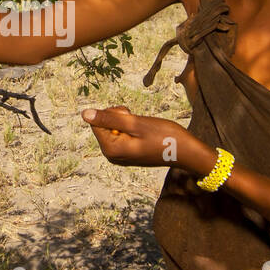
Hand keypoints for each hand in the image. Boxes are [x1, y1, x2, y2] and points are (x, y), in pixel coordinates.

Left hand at [80, 106, 204, 170]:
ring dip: (126, 122)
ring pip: (113, 128)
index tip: (130, 116)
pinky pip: (121, 135)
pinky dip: (131, 129)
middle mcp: (112, 155)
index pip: (96, 121)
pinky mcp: (127, 154)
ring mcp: (120, 156)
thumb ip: (109, 118)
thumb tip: (84, 114)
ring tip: (144, 128)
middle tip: (138, 122)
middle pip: (103, 125)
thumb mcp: (136, 123)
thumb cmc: (164, 136)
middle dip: (119, 117)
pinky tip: (145, 134)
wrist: (186, 151)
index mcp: (111, 149)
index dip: (113, 113)